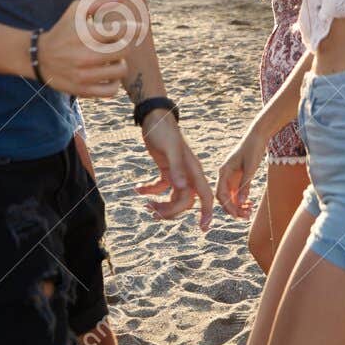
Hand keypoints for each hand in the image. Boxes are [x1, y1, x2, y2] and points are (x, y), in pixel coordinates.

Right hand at [36, 0, 142, 98]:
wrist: (39, 57)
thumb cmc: (63, 30)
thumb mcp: (76, 10)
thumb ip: (100, 2)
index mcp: (85, 34)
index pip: (120, 30)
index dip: (135, 27)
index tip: (141, 27)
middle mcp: (85, 55)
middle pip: (124, 50)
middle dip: (125, 44)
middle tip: (117, 44)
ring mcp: (84, 74)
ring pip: (121, 70)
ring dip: (120, 63)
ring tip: (111, 60)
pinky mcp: (83, 90)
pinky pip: (111, 90)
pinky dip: (114, 83)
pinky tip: (108, 75)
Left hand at [137, 110, 212, 228]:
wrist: (154, 117)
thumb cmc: (163, 130)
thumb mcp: (169, 148)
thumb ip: (176, 168)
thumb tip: (182, 189)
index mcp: (193, 170)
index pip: (204, 195)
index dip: (206, 212)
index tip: (203, 228)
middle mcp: (188, 174)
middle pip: (185, 201)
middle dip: (171, 211)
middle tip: (152, 212)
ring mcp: (177, 172)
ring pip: (174, 197)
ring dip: (161, 204)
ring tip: (145, 204)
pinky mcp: (166, 170)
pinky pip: (161, 187)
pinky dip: (150, 190)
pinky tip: (138, 188)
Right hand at [215, 132, 264, 219]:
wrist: (257, 137)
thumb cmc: (253, 149)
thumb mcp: (250, 168)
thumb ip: (245, 185)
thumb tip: (241, 202)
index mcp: (224, 172)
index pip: (221, 194)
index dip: (228, 206)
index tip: (237, 215)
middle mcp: (225, 176)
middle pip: (225, 198)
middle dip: (234, 208)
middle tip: (247, 215)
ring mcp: (231, 177)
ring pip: (232, 197)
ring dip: (239, 206)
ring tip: (250, 211)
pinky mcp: (238, 177)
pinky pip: (237, 192)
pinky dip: (243, 200)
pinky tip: (250, 204)